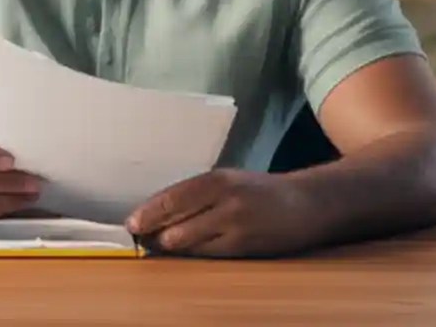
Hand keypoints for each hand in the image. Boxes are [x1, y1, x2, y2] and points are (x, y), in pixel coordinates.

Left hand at [125, 169, 309, 257]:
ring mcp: (235, 227)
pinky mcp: (244, 249)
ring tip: (158, 246)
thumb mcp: (228, 180)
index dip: (148, 214)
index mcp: (218, 179)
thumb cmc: (259, 191)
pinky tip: (183, 253)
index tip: (131, 224)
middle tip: (139, 238)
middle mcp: (225, 201)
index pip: (172, 198)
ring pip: (187, 244)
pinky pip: (205, 256)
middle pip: (175, 224)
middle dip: (153, 234)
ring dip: (168, 247)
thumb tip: (157, 212)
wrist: (305, 205)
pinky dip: (190, 255)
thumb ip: (196, 194)